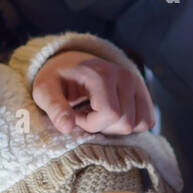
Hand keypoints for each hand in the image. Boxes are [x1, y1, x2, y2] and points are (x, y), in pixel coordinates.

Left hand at [32, 51, 154, 135]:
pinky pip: (147, 121)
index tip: (76, 115)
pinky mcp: (144, 92)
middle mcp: (125, 75)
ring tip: (98, 113)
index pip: (110, 113)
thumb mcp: (44, 91)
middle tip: (86, 113)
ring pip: (140, 123)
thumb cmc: (57, 80)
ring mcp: (137, 82)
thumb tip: (66, 127)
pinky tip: (112, 115)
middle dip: (102, 126)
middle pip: (126, 122)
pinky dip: (130, 125)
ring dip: (116, 127)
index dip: (91, 123)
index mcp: (101, 73)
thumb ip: (54, 107)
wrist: (71, 66)